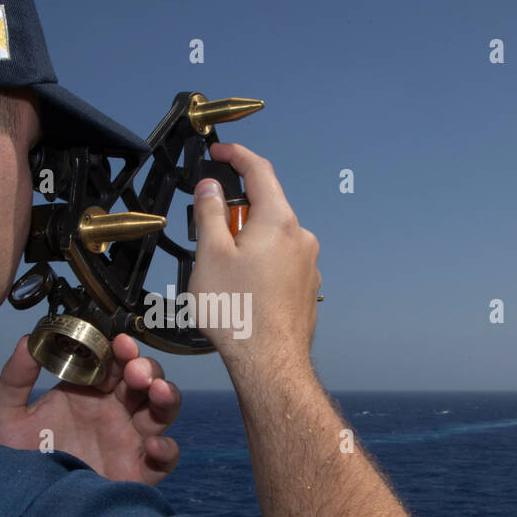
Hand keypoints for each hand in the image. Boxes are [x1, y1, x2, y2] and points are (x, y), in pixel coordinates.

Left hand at [0, 334, 181, 484]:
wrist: (19, 508)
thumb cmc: (13, 461)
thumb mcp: (6, 415)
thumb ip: (16, 377)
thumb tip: (28, 340)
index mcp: (87, 394)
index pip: (114, 363)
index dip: (122, 350)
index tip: (119, 344)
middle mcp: (113, 414)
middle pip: (145, 382)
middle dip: (147, 369)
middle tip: (135, 371)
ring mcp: (127, 442)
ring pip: (162, 412)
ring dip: (166, 396)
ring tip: (156, 391)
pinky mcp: (136, 473)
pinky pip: (165, 459)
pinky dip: (167, 448)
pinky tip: (153, 444)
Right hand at [190, 142, 320, 378]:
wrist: (269, 363)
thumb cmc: (238, 312)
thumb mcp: (209, 254)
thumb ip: (210, 213)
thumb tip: (211, 188)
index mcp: (278, 221)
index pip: (259, 170)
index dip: (237, 156)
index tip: (220, 153)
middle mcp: (300, 237)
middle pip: (265, 207)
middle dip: (236, 213)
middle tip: (208, 234)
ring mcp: (308, 264)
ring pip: (272, 238)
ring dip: (247, 243)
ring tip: (223, 274)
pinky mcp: (306, 288)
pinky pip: (280, 263)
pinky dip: (260, 265)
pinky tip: (242, 292)